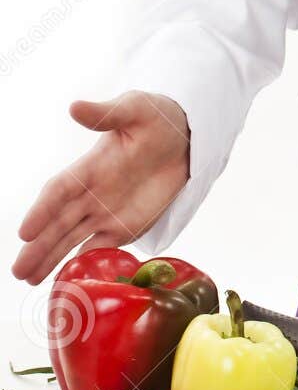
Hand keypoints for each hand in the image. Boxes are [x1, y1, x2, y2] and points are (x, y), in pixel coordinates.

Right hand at [12, 92, 190, 285]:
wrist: (187, 137)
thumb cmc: (158, 117)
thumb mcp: (136, 109)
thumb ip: (106, 113)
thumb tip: (74, 107)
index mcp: (90, 166)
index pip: (59, 191)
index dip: (42, 211)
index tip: (24, 232)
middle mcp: (92, 193)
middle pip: (59, 223)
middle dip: (38, 247)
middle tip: (18, 271)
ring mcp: (106, 213)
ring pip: (72, 240)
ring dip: (51, 259)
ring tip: (29, 280)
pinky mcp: (124, 227)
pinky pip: (101, 249)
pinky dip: (85, 264)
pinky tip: (69, 282)